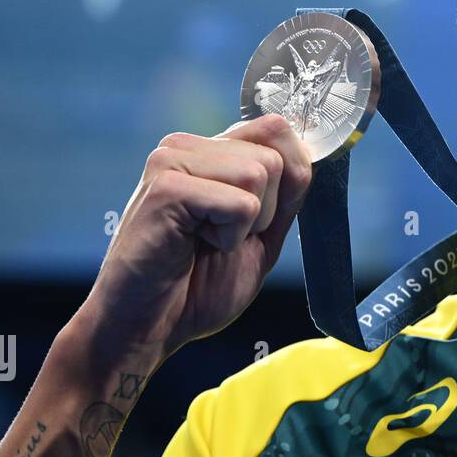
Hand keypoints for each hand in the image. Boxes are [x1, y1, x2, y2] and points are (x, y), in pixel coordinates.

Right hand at [79, 114, 312, 362]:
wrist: (148, 327)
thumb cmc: (198, 286)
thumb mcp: (262, 233)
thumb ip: (287, 191)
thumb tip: (308, 148)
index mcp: (209, 152)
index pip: (276, 130)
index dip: (286, 181)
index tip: (254, 220)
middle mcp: (187, 146)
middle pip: (275, 156)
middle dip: (265, 210)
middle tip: (221, 238)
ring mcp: (171, 160)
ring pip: (259, 173)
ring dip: (247, 224)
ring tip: (206, 242)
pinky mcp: (166, 187)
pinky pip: (240, 204)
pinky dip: (230, 237)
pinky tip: (193, 246)